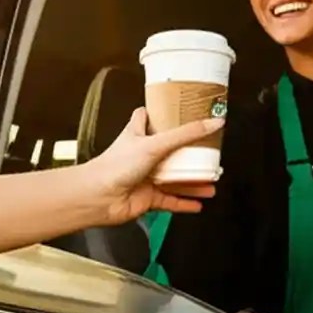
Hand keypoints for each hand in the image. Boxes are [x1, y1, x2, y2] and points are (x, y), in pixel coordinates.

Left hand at [80, 108, 221, 225]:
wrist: (99, 197)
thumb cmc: (116, 165)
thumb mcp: (155, 143)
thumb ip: (186, 135)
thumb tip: (214, 122)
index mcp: (138, 135)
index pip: (148, 118)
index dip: (163, 113)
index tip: (181, 110)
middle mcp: (143, 155)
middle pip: (170, 151)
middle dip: (189, 153)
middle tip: (210, 152)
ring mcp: (146, 177)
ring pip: (175, 178)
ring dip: (193, 181)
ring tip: (213, 181)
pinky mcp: (148, 198)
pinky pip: (172, 201)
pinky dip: (186, 203)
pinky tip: (200, 203)